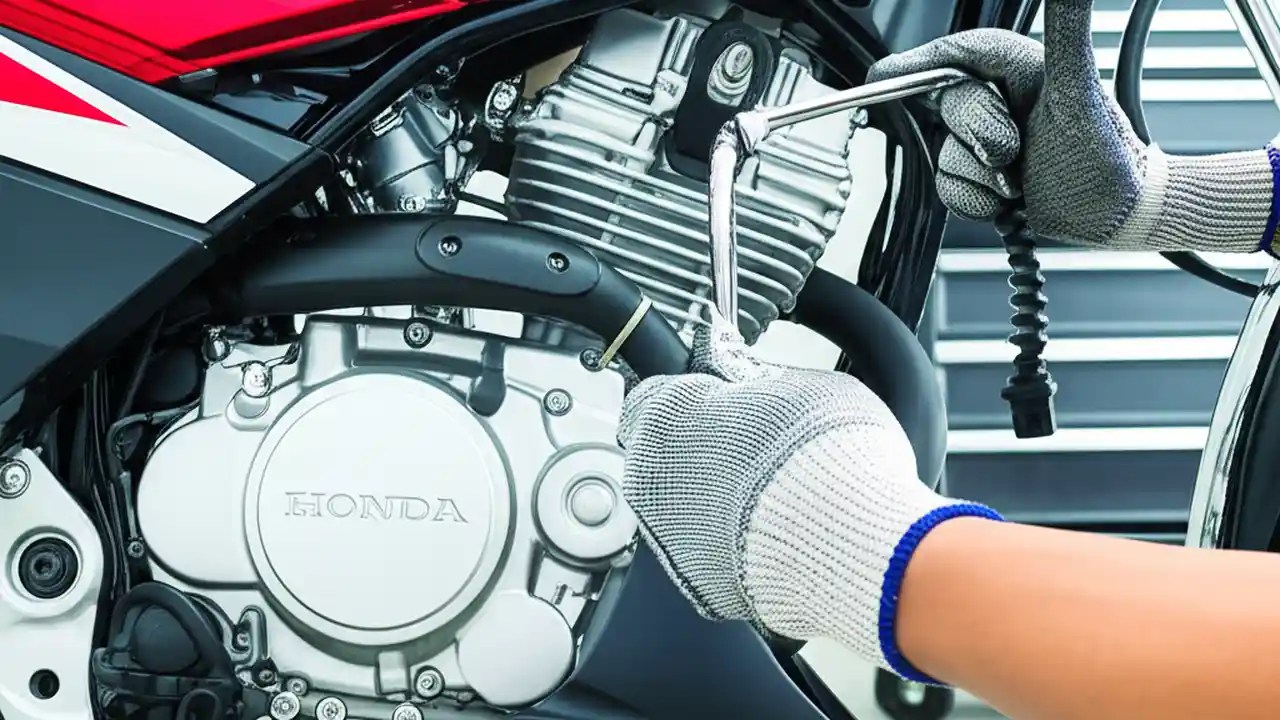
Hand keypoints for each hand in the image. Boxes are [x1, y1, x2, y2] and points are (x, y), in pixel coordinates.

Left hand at [617, 315, 1000, 681]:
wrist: (854, 545)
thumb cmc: (831, 459)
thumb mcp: (805, 386)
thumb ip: (765, 385)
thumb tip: (761, 383)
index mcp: (669, 414)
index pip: (654, 396)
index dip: (693, 399)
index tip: (720, 403)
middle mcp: (653, 476)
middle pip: (662, 454)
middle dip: (700, 451)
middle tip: (754, 450)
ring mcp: (668, 536)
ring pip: (683, 508)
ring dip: (716, 501)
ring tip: (773, 499)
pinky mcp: (698, 584)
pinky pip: (710, 553)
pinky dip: (733, 546)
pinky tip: (775, 536)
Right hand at [868, 1, 1272, 252]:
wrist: (1115, 216)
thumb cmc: (1108, 156)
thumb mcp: (1080, 90)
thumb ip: (1068, 28)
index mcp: (1021, 68)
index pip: (957, 53)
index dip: (916, 61)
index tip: (882, 74)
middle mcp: (1000, 101)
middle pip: (949, 104)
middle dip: (978, 136)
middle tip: (1013, 151)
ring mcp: (986, 142)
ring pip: (944, 151)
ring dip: (980, 176)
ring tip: (1019, 180)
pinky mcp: (979, 177)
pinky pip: (947, 186)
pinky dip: (974, 199)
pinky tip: (1005, 199)